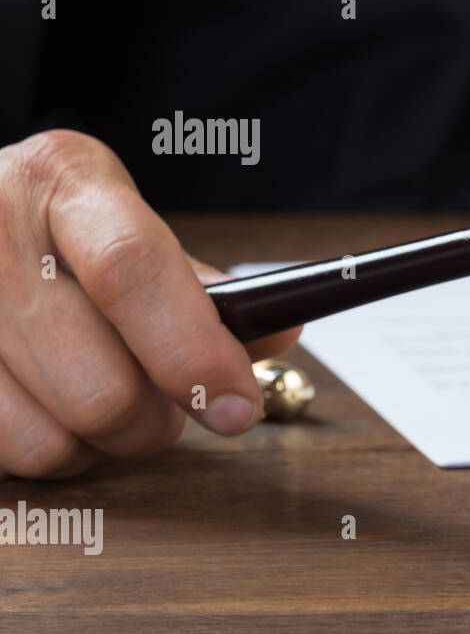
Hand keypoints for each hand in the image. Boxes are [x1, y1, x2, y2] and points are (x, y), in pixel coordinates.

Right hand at [0, 130, 300, 477]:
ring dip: (102, 443)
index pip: (132, 269)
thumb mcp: (128, 228)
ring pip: (54, 436)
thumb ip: (200, 289)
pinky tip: (52, 409)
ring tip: (102, 397)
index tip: (239, 404)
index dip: (194, 350)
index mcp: (62, 180)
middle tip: (169, 405)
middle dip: (157, 420)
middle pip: (102, 384)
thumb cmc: (61, 235)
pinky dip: (52, 451)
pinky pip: (11, 453)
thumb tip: (279, 332)